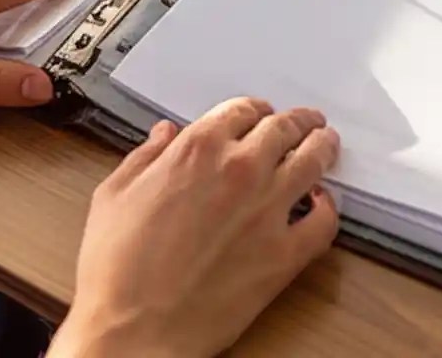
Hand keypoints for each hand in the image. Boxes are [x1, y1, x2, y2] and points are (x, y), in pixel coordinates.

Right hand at [48, 98, 341, 357]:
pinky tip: (321, 204)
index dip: (254, 111)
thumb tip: (164, 135)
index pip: (242, 111)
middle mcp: (240, 169)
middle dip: (296, 122)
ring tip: (326, 145)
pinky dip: (328, 207)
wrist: (134, 330)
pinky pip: (324, 221)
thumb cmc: (115, 270)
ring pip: (314, 162)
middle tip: (306, 123)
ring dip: (323, 148)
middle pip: (284, 129)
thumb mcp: (113, 196)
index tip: (259, 116)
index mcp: (197, 149)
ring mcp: (268, 210)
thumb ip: (144, 157)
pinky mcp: (285, 254)